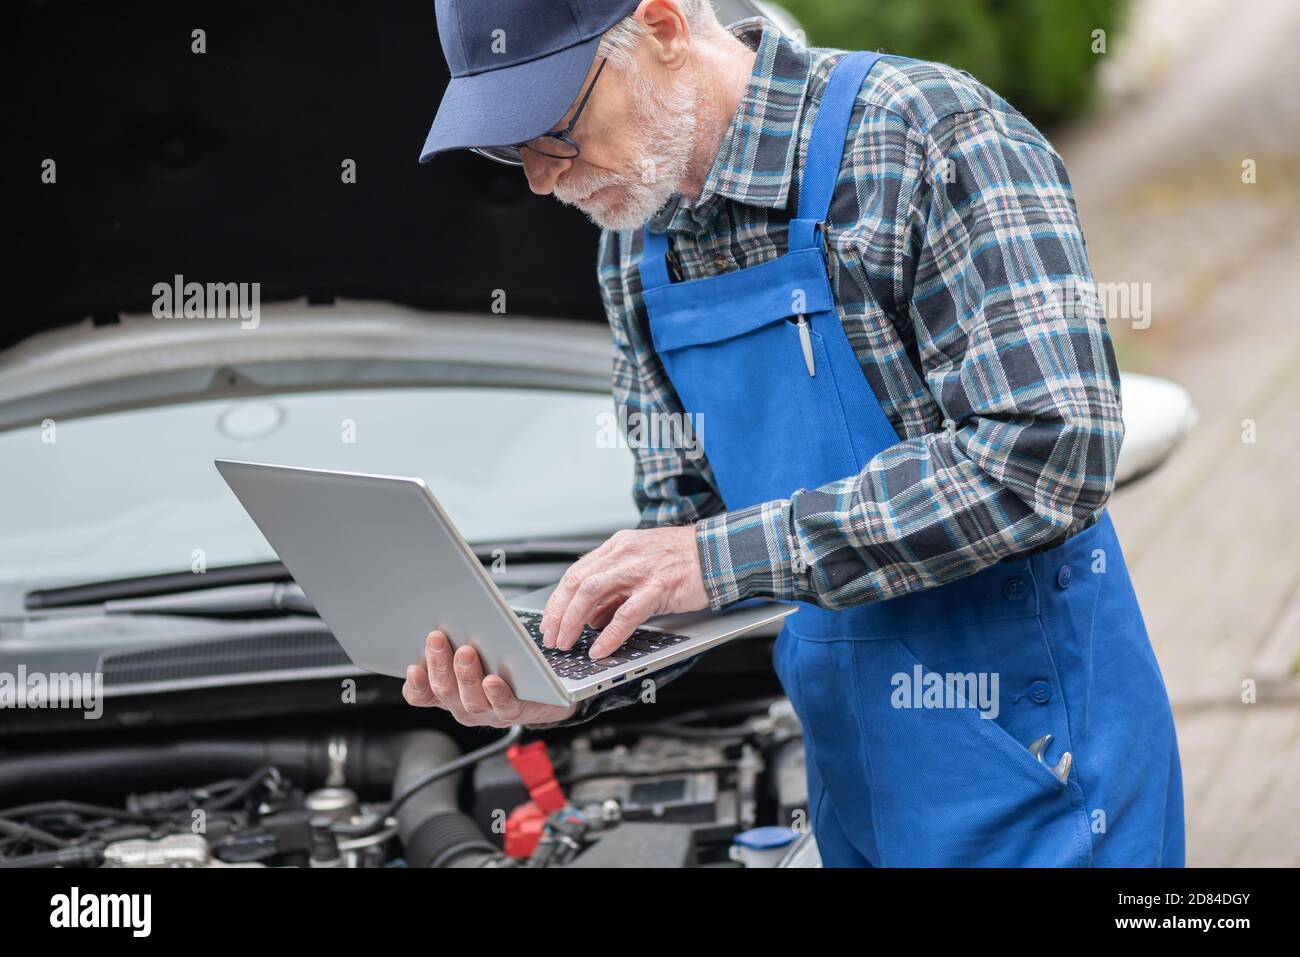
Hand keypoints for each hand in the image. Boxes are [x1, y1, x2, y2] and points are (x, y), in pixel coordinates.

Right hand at [402, 630, 577, 727]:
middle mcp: (463, 706)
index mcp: (449, 692)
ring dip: (466, 676)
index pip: (421, 695)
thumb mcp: (476, 652)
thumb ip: (457, 642)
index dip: (415, 683)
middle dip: (439, 663)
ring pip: (471, 701)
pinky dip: (496, 694)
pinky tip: (493, 680)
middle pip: (444, 691)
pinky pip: (502, 707)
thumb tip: (445, 616)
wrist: (545, 691)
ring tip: (466, 652)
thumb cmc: (503, 665)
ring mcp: (487, 712)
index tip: (412, 665)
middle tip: (437, 638)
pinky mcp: (514, 712)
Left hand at [541, 524, 708, 657]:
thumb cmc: (684, 561)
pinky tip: (600, 648)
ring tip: (567, 643)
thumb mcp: (642, 566)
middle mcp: (624, 553)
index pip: (576, 573)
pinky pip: (627, 613)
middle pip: (577, 582)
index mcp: (617, 547)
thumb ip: (616, 589)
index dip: (558, 600)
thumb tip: (591, 618)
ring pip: (592, 593)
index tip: (549, 622)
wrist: (721, 551)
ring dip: (573, 621)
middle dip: (558, 613)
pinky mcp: (659, 586)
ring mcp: (641, 569)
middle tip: (551, 638)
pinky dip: (609, 634)